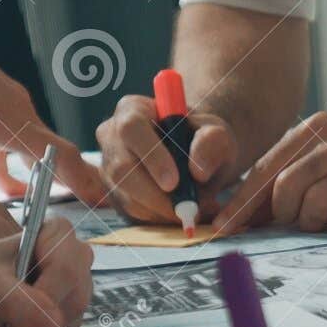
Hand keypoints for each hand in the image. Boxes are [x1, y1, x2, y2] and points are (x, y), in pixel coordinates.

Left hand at [0, 12, 106, 203]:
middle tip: (94, 206)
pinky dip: (17, 160)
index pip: (58, 156)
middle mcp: (19, 111)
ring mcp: (10, 103)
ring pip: (36, 145)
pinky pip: (17, 135)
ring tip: (41, 204)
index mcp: (9, 120)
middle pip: (58, 151)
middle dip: (75, 181)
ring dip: (41, 173)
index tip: (102, 202)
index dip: (83, 182)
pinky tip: (3, 178)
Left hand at [0, 218, 92, 326]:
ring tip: (6, 323)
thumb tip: (55, 324)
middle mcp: (76, 260)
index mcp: (58, 234)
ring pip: (70, 321)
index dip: (46, 290)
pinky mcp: (71, 317)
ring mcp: (77, 290)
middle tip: (5, 317)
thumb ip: (14, 300)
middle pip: (75, 297)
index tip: (12, 296)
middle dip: (37, 316)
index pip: (69, 266)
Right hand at [95, 95, 239, 223]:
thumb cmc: (203, 139)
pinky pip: (131, 210)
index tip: (174, 183)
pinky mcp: (113, 190)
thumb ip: (212, 143)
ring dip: (161, 209)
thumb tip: (198, 171)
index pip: (132, 128)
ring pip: (125, 195)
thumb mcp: (217, 135)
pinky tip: (181, 210)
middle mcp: (112, 135)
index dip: (151, 157)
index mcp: (133, 109)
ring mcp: (108, 164)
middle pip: (121, 169)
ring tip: (196, 208)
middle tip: (188, 210)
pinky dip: (159, 217)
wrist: (196, 157)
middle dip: (155, 196)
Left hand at [215, 116, 326, 234]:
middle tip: (298, 218)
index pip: (266, 170)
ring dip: (314, 222)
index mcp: (314, 130)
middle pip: (285, 189)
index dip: (241, 204)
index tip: (222, 229)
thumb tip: (238, 217)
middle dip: (284, 214)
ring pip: (313, 208)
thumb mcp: (321, 155)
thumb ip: (283, 179)